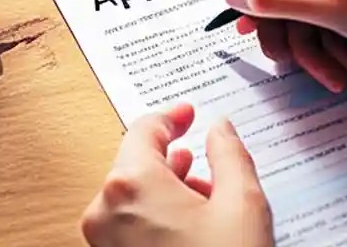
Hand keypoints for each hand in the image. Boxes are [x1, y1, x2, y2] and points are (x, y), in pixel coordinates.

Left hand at [81, 104, 273, 246]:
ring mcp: (103, 241)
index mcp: (130, 185)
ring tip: (205, 196)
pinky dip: (156, 215)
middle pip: (135, 164)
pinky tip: (192, 226)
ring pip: (132, 196)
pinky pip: (129, 225)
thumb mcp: (243, 206)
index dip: (171, 117)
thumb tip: (221, 129)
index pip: (144, 130)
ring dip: (166, 188)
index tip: (189, 113)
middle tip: (202, 157)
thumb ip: (231, 155)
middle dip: (171, 159)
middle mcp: (105, 211)